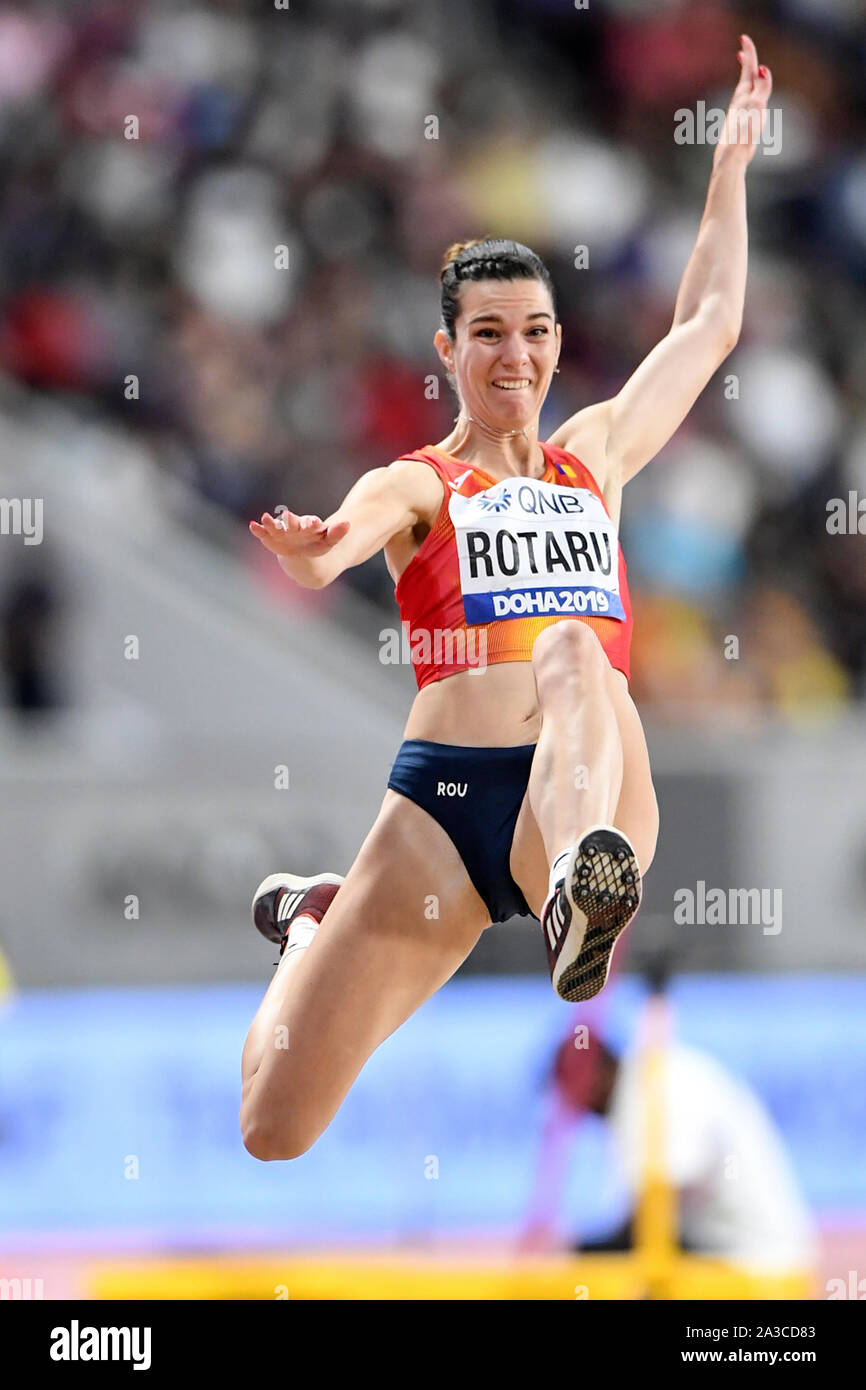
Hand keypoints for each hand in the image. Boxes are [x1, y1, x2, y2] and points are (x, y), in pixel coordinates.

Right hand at [249, 508, 349, 557]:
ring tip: (265, 518)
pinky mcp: (270, 537)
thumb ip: (336, 533)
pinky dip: (258, 529)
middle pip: (291, 523)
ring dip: (271, 523)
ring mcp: (281, 531)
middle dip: (289, 520)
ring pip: (276, 526)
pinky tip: (253, 525)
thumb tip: (348, 524)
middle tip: (288, 516)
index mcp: (308, 525)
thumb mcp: (328, 541)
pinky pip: (263, 533)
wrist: (302, 555)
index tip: (314, 523)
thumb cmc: (316, 545)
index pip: (310, 523)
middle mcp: (293, 526)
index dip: (311, 524)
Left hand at [715, 33, 772, 167]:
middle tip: (742, 49)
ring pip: (744, 90)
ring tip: (743, 67)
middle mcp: (740, 102)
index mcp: (744, 96)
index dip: (749, 54)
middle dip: (746, 62)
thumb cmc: (743, 134)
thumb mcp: (755, 108)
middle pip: (745, 78)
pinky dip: (747, 94)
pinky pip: (745, 103)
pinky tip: (747, 99)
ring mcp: (740, 113)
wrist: (730, 158)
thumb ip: (761, 88)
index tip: (743, 38)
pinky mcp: (741, 124)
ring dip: (745, 76)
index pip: (749, 70)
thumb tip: (762, 69)